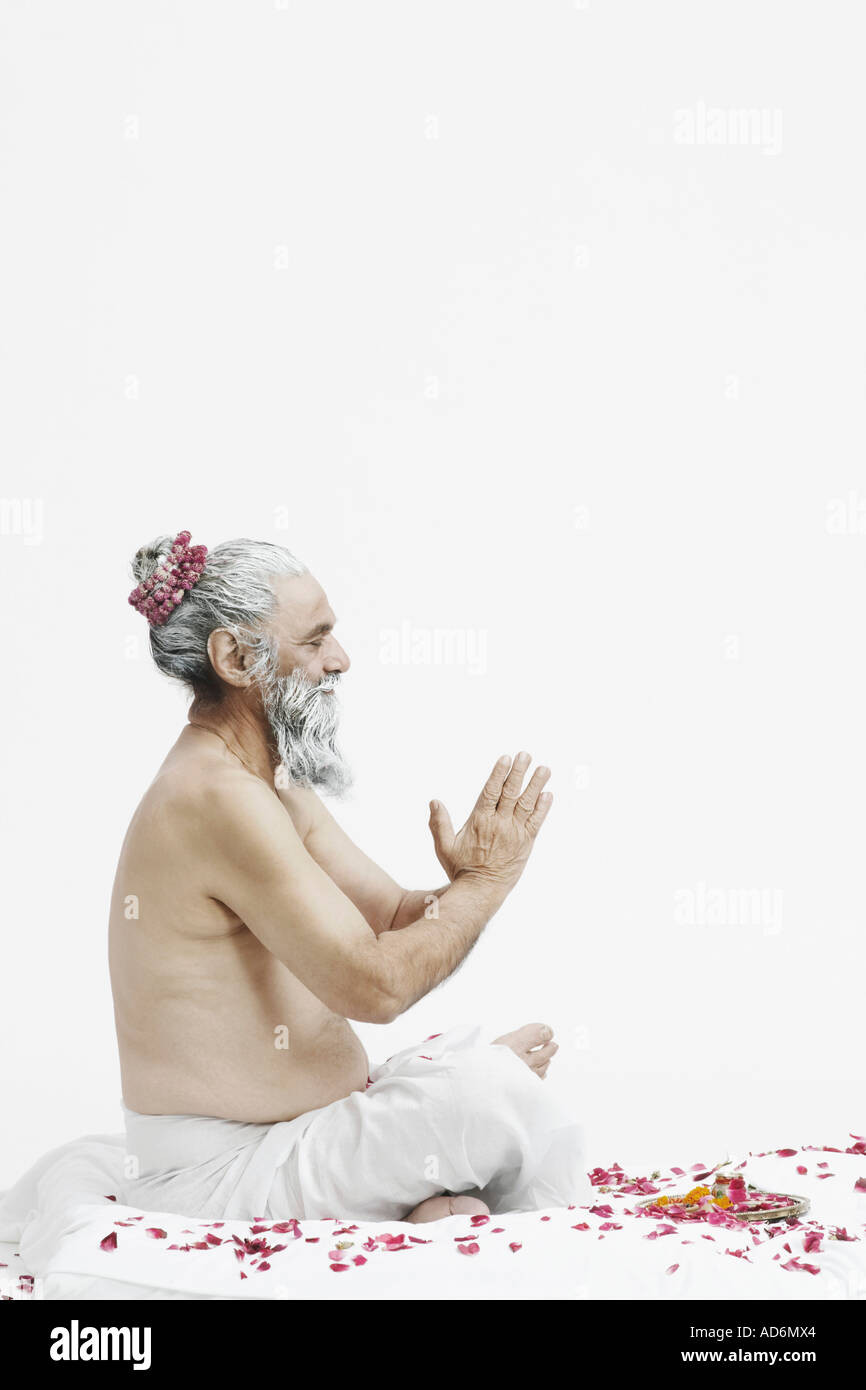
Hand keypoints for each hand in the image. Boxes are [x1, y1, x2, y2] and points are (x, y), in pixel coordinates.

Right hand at [428, 753, 552, 890]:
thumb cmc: (461, 869)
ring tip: (544, 769)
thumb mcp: (444, 847)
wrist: (481, 891)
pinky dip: (543, 808)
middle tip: (526, 755)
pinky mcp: (526, 843)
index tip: (506, 758)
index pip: (491, 791)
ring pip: (527, 804)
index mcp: (480, 821)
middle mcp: (499, 824)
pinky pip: (536, 822)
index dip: (499, 773)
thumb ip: (439, 823)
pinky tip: (547, 794)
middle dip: (519, 772)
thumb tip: (434, 802)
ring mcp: (515, 833)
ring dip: (536, 785)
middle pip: (511, 792)